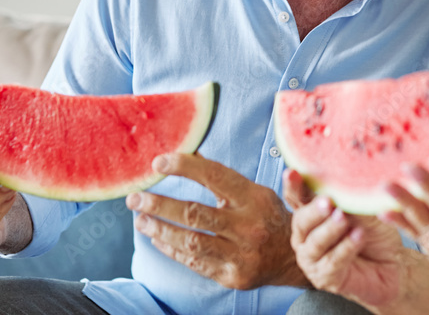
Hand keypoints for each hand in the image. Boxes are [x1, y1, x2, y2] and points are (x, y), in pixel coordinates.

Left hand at [126, 153, 305, 289]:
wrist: (294, 260)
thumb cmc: (270, 218)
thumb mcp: (258, 191)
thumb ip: (227, 176)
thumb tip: (192, 153)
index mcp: (253, 198)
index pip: (214, 176)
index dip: (184, 167)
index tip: (158, 163)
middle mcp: (247, 225)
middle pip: (195, 213)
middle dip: (160, 204)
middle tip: (135, 198)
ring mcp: (240, 253)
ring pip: (191, 240)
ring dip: (160, 229)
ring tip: (140, 219)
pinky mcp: (232, 275)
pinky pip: (194, 262)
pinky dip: (172, 249)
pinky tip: (156, 239)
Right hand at [286, 170, 428, 314]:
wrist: (394, 263)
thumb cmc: (375, 232)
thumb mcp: (363, 208)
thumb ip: (347, 194)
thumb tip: (342, 171)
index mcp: (311, 213)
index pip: (296, 197)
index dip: (292, 185)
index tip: (291, 172)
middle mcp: (306, 236)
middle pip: (301, 221)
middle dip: (314, 211)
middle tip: (327, 201)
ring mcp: (313, 258)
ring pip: (314, 243)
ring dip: (330, 229)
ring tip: (344, 219)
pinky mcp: (325, 278)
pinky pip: (332, 262)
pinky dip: (345, 248)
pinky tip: (358, 237)